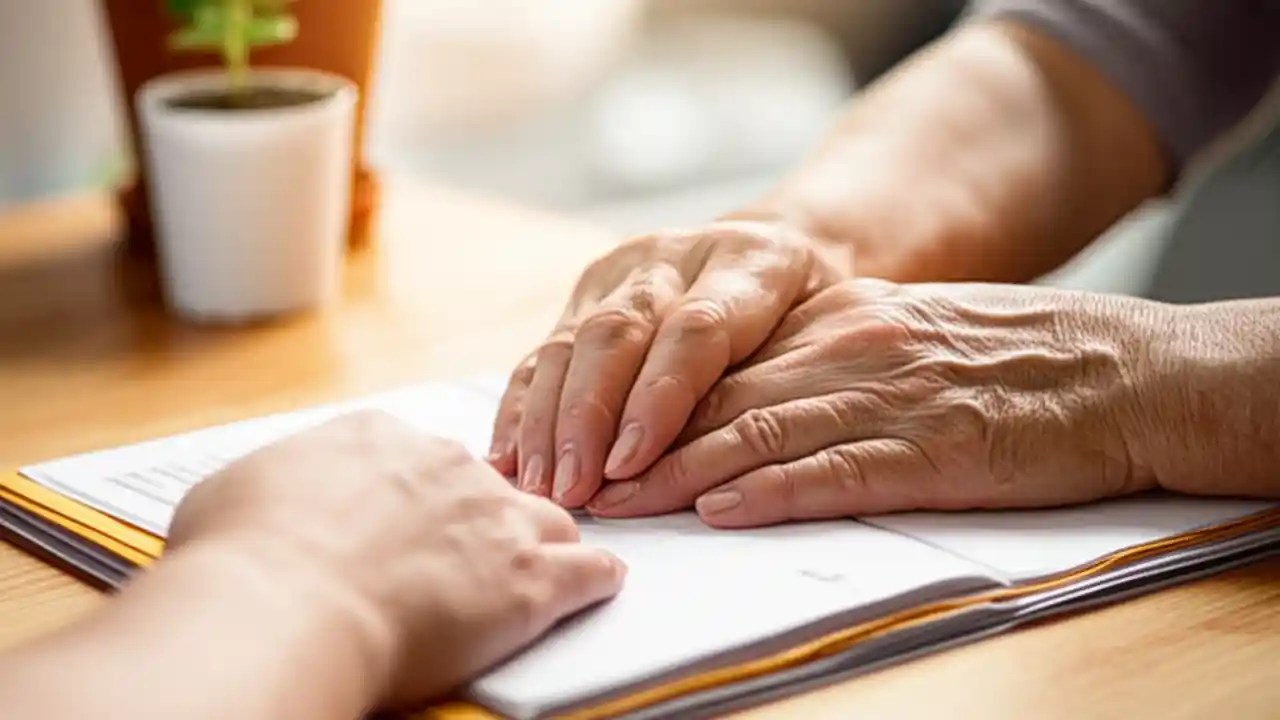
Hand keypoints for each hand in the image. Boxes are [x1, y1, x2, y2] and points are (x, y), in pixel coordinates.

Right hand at [168, 411, 625, 707]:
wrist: (283, 605)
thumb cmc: (242, 556)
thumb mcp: (232, 491)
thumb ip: (272, 484)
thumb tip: (266, 498)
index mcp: (381, 437)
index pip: (424, 459)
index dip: (424, 496)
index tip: (420, 519)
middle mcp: (450, 465)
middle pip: (492, 486)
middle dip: (487, 517)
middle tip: (477, 550)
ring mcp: (497, 519)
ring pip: (550, 520)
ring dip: (548, 543)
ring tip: (547, 565)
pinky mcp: (530, 580)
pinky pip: (589, 572)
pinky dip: (595, 580)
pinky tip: (598, 586)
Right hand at [488, 219, 844, 508]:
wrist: (771, 250)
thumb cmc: (810, 314)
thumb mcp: (826, 333)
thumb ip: (786, 378)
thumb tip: (744, 462)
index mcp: (749, 262)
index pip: (694, 330)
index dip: (659, 397)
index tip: (630, 463)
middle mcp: (673, 257)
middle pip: (618, 334)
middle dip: (588, 417)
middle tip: (575, 488)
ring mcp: (620, 273)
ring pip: (571, 343)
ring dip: (548, 421)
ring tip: (540, 485)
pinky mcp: (583, 296)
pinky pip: (544, 352)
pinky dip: (522, 408)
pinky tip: (508, 458)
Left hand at [587, 279, 1166, 526]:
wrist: (1126, 372)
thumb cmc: (1021, 360)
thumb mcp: (912, 334)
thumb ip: (838, 357)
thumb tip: (766, 394)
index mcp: (843, 322)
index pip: (724, 368)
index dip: (649, 405)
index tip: (595, 437)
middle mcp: (852, 352)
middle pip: (721, 401)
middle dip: (639, 443)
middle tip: (576, 481)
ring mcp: (892, 400)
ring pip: (760, 433)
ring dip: (679, 472)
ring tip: (621, 504)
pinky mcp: (934, 452)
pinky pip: (836, 471)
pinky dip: (771, 491)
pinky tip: (721, 508)